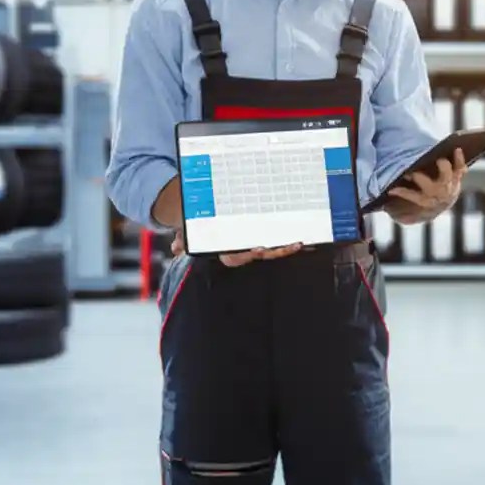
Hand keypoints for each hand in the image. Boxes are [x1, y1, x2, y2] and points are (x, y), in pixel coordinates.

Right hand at [170, 230, 302, 266]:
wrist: (210, 227)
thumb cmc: (202, 230)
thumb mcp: (190, 233)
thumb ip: (183, 239)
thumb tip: (175, 247)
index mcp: (228, 251)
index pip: (237, 257)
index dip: (248, 254)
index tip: (258, 248)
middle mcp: (244, 251)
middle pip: (263, 254)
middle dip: (278, 250)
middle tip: (293, 244)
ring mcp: (258, 246)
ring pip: (275, 250)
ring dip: (289, 247)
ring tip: (303, 242)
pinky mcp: (267, 241)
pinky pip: (281, 242)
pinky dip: (294, 242)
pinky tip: (309, 239)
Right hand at [385, 148, 466, 224]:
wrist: (443, 201)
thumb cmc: (421, 195)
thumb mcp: (408, 198)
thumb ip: (399, 195)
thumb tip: (386, 189)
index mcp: (423, 199)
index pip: (411, 196)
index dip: (402, 193)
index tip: (391, 190)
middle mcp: (437, 194)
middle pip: (429, 187)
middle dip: (420, 180)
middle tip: (411, 173)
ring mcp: (448, 185)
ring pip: (447, 176)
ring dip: (444, 168)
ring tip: (440, 159)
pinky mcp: (457, 176)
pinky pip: (460, 167)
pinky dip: (459, 159)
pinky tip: (457, 149)